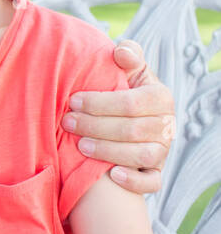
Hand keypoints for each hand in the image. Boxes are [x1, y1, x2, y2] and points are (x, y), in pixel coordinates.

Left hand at [64, 40, 175, 194]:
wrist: (129, 116)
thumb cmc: (123, 89)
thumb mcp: (129, 69)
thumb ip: (128, 56)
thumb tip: (120, 52)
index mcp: (160, 97)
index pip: (131, 103)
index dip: (100, 103)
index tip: (72, 100)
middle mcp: (166, 125)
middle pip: (132, 130)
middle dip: (95, 126)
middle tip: (67, 122)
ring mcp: (163, 150)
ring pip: (141, 155)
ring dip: (108, 151)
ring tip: (80, 145)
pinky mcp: (156, 171)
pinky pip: (152, 182)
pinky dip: (134, 181)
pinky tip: (112, 175)